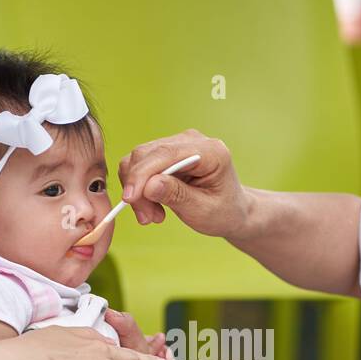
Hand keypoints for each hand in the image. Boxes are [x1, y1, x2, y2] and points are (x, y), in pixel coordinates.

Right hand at [117, 129, 249, 239]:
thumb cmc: (223, 212)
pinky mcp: (167, 152)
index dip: (142, 174)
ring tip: (153, 216)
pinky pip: (141, 165)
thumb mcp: (203, 211)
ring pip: (139, 159)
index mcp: (211, 151)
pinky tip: (153, 206)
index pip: (166, 154)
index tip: (129, 199)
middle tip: (146, 218)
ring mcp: (179, 143)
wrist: (231, 210)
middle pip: (147, 154)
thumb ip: (176, 196)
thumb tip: (148, 185)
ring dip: (138, 191)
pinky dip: (140, 188)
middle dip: (138, 188)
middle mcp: (193, 141)